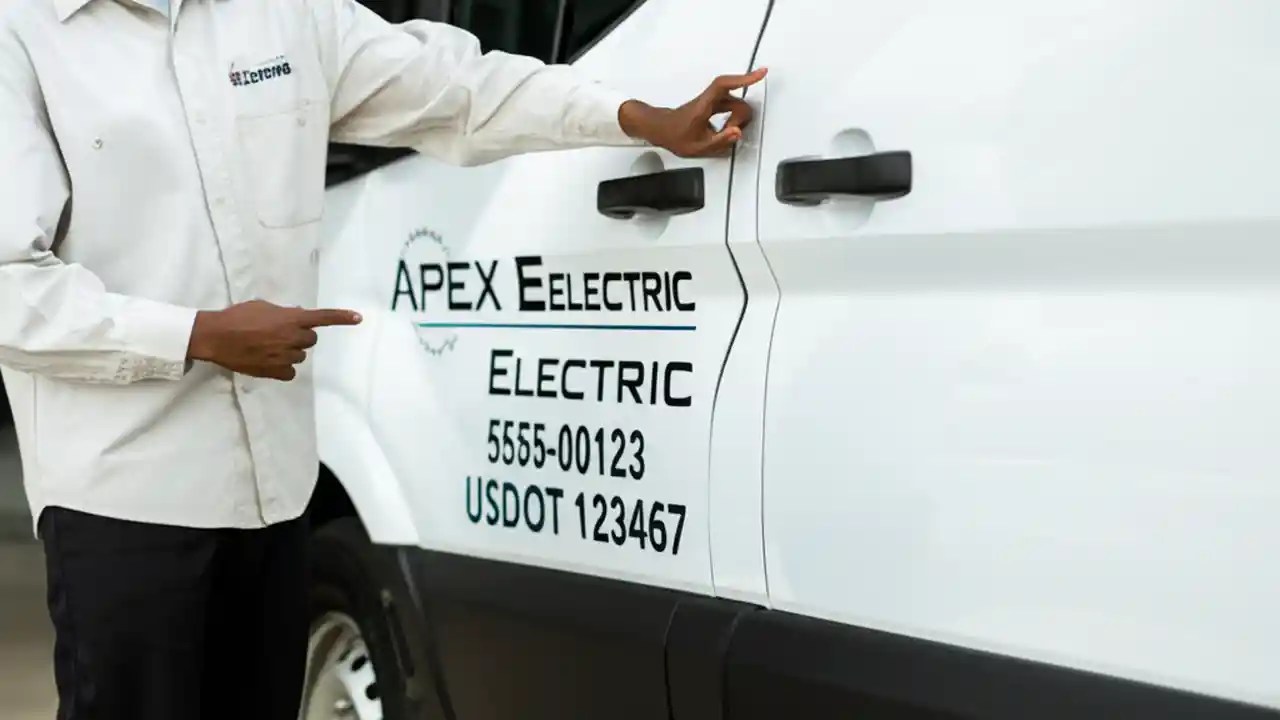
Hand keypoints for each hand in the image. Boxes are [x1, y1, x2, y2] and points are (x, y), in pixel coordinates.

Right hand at [188, 300, 361, 380]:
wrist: (216, 336)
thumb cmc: (237, 317)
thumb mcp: (263, 307)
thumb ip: (283, 313)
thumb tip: (297, 316)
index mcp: (291, 319)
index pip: (322, 317)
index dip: (342, 318)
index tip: (359, 318)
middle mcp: (292, 338)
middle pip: (310, 339)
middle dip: (299, 336)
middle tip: (279, 333)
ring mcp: (285, 356)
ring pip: (300, 356)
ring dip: (290, 351)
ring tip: (267, 347)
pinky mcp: (276, 372)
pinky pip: (291, 372)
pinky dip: (283, 368)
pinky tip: (268, 361)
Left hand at [618, 67, 767, 157]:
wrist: (661, 128)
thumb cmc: (676, 136)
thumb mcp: (698, 146)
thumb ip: (720, 141)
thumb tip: (738, 133)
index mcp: (704, 105)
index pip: (724, 85)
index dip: (743, 79)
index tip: (761, 73)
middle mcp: (710, 99)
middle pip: (737, 101)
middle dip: (739, 118)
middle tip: (728, 133)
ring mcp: (712, 102)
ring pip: (735, 104)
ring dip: (736, 120)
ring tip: (725, 133)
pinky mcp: (713, 106)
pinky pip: (731, 106)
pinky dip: (735, 116)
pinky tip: (732, 127)